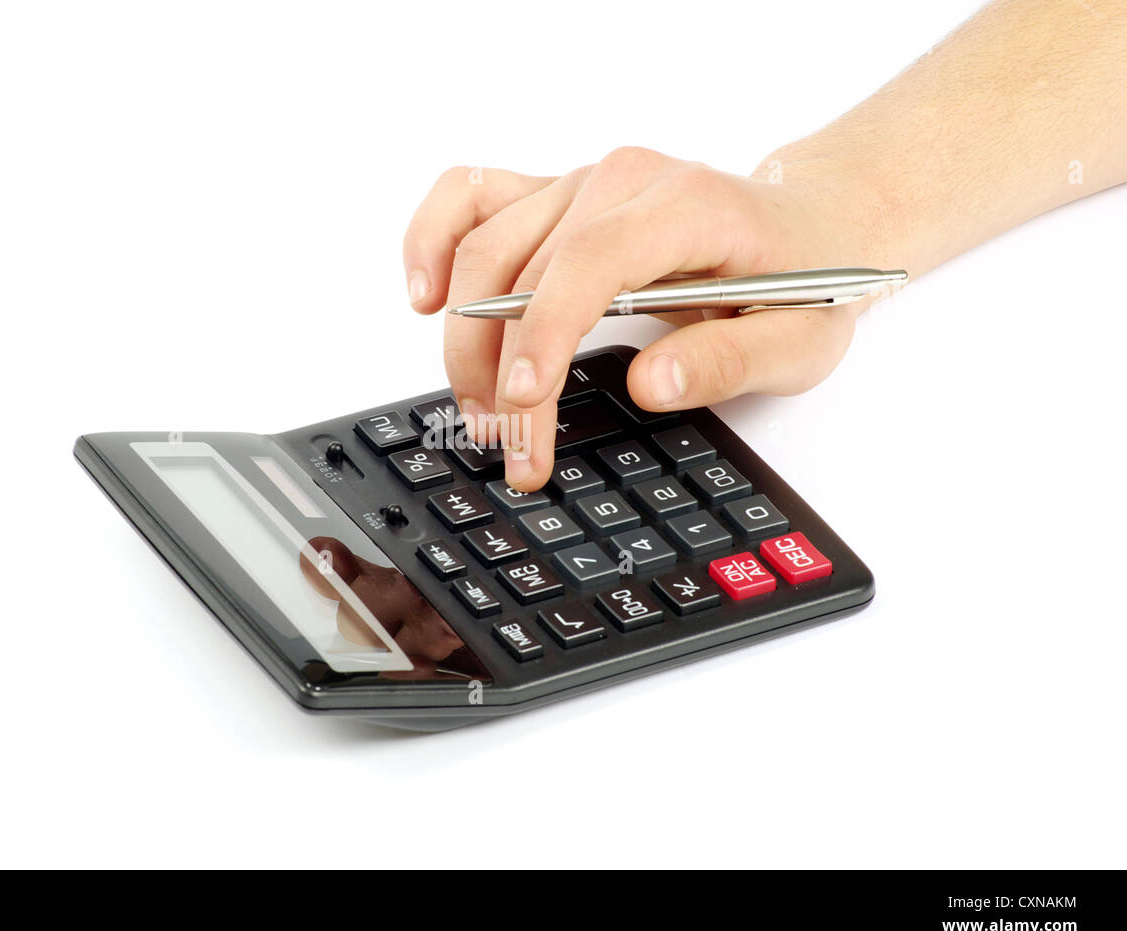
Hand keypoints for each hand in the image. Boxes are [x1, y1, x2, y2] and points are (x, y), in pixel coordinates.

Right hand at [402, 148, 882, 489]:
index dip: (543, 335)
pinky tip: (422, 295)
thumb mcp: (800, 340)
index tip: (524, 405)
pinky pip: (467, 196)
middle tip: (511, 448)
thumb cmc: (803, 279)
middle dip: (500, 370)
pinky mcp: (551, 195)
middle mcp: (618, 180)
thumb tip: (650, 384)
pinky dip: (431, 240)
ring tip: (479, 408)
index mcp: (684, 205)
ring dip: (462, 336)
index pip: (588, 264)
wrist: (808, 224)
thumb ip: (730, 361)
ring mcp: (576, 182)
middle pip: (521, 269)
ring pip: (481, 246)